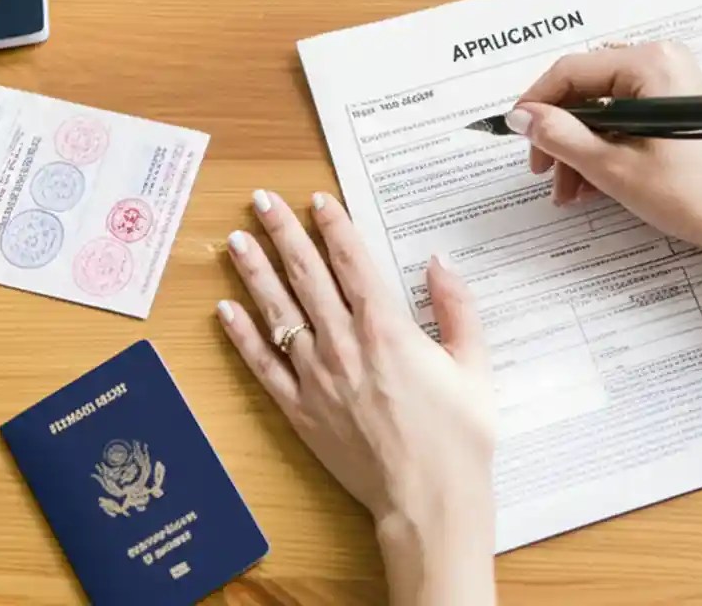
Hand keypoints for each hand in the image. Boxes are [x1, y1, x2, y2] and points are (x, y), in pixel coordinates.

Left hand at [218, 189, 495, 605]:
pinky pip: (264, 366)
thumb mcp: (475, 365)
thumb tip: (440, 262)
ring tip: (237, 240)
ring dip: (256, 273)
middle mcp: (345, 345)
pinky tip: (227, 309)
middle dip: (283, 234)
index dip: (334, 227)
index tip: (317, 200)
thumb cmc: (459, 436)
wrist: (428, 500)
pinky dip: (243, 336)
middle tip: (262, 201)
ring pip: (279, 314)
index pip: (353, 263)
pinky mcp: (301, 411)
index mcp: (389, 329)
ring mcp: (317, 378)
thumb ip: (458, 308)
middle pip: (307, 277)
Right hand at [507, 42, 701, 252]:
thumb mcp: (612, 166)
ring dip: (577, 149)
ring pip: (600, 110)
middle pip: (585, 90)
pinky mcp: (671, 107)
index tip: (517, 135)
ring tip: (568, 192)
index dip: (537, 103)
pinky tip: (589, 184)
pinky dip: (601, 149)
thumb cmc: (687, 192)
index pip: (572, 71)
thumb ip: (561, 136)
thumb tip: (521, 116)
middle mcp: (661, 62)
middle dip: (560, 136)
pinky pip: (621, 120)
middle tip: (543, 171)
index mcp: (650, 63)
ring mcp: (668, 84)